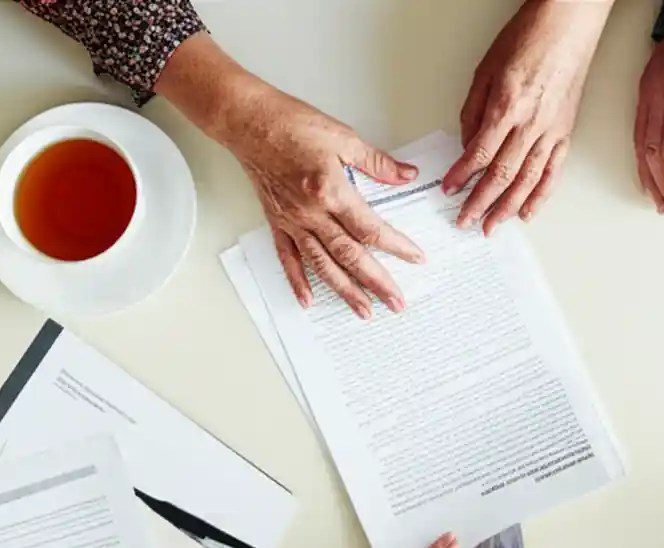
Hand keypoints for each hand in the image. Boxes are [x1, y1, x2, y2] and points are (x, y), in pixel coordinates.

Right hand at [236, 91, 425, 317]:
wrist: (248, 121)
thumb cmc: (291, 123)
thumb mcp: (343, 137)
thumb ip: (377, 162)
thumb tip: (406, 175)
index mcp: (331, 190)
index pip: (370, 228)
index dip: (396, 246)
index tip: (416, 259)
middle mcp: (311, 212)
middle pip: (350, 255)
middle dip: (376, 282)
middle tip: (396, 303)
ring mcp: (292, 221)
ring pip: (322, 264)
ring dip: (345, 291)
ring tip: (364, 311)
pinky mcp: (276, 222)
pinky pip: (287, 258)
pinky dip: (298, 281)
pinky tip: (309, 301)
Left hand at [443, 1, 611, 233]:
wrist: (566, 26)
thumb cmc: (528, 39)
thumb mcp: (485, 71)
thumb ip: (473, 111)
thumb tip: (468, 145)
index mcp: (506, 106)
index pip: (479, 153)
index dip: (462, 176)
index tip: (450, 190)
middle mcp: (530, 124)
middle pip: (502, 175)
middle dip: (480, 202)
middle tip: (465, 220)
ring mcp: (551, 131)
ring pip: (527, 180)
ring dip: (507, 208)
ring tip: (492, 226)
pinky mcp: (565, 133)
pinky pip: (552, 172)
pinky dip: (540, 196)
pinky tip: (528, 212)